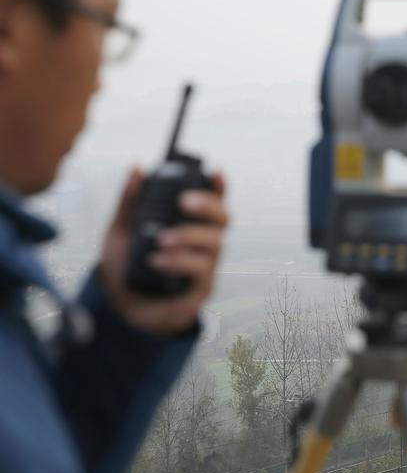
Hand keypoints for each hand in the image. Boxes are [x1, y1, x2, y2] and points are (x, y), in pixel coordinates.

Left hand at [99, 167, 228, 335]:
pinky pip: (200, 271)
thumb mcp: (122, 229)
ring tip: (162, 239)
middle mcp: (205, 242)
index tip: (216, 172)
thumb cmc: (127, 265)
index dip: (219, 186)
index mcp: (191, 223)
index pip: (213, 201)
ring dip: (189, 236)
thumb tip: (136, 167)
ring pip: (214, 244)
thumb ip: (130, 200)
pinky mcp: (200, 288)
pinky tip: (158, 260)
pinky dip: (180, 262)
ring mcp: (206, 265)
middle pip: (223, 218)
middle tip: (184, 202)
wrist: (118, 305)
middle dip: (208, 207)